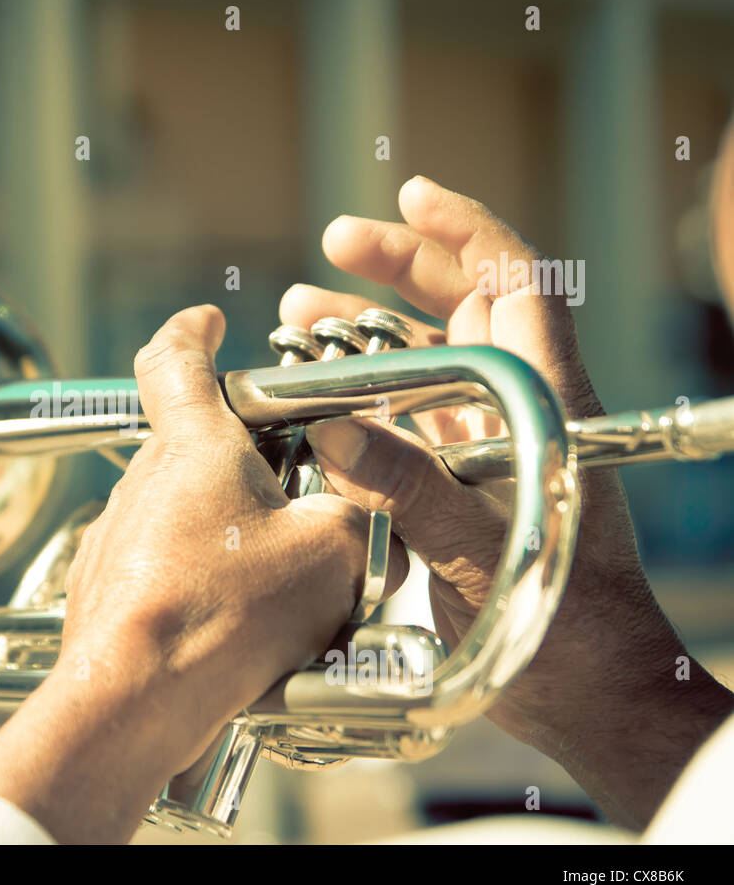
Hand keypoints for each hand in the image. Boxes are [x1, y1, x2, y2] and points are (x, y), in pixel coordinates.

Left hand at [0, 305, 406, 842]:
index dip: (194, 330)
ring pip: (184, 513)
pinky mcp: (109, 588)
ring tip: (276, 585)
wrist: (135, 701)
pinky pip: (166, 567)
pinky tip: (235, 628)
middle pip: (196, 446)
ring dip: (228, 531)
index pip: (175, 357)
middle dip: (247, 464)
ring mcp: (119, 535)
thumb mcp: (331, 555)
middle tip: (296, 497)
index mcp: (192, 444)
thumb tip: (363, 522)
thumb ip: (358, 516)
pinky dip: (201, 580)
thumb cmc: (222, 617)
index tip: (208, 321)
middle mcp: (144, 479)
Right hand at [294, 176, 733, 828]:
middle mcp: (516, 408)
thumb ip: (412, 488)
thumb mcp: (482, 550)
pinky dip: (361, 396)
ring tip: (299, 317)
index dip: (466, 231)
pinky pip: (406, 416)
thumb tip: (334, 432)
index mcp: (543, 402)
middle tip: (330, 246)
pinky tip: (316, 395)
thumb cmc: (563, 621)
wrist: (586, 688)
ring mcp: (488, 442)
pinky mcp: (462, 480)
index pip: (516, 284)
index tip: (410, 196)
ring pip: (427, 359)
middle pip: (463, 306)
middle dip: (398, 268)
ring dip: (367, 332)